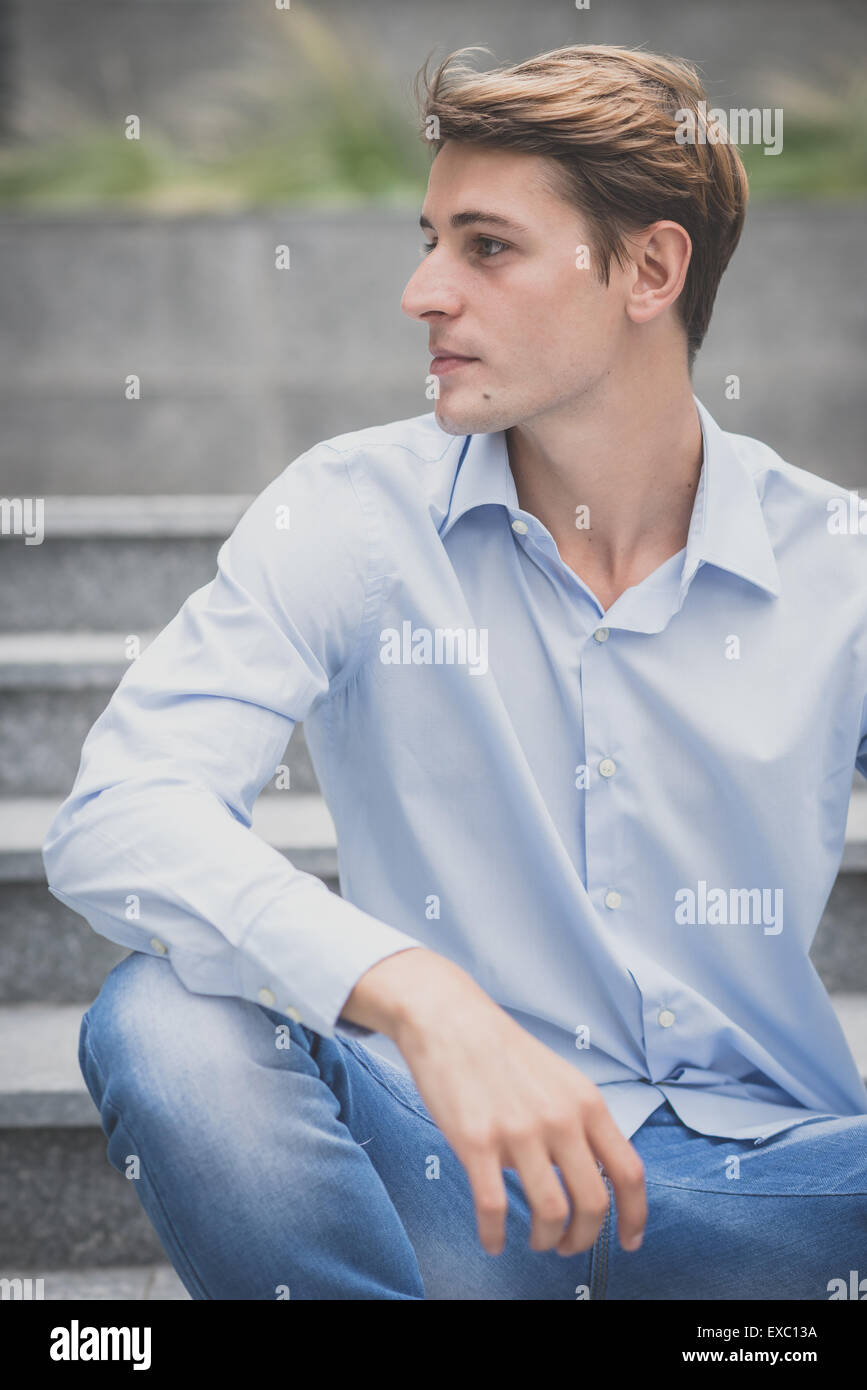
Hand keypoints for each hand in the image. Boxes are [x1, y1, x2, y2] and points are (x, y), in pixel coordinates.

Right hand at [371, 952, 646, 1256]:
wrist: (450, 1020)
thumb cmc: (502, 1051)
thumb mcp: (561, 1079)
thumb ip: (581, 1123)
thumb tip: (594, 1175)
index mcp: (586, 1103)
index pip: (629, 1172)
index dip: (635, 1216)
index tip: (630, 1241)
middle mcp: (560, 1119)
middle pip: (594, 1203)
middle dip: (585, 1239)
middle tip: (568, 1246)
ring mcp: (518, 1132)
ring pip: (550, 1213)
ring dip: (546, 1240)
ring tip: (536, 1240)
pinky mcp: (476, 1142)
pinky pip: (494, 1208)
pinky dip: (495, 1236)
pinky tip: (492, 1240)